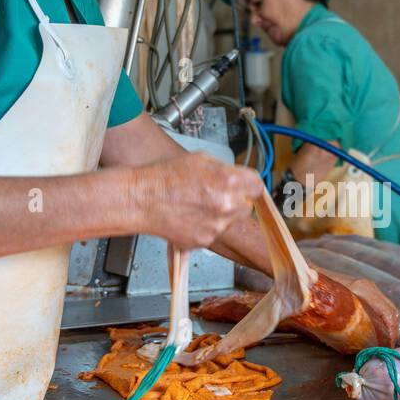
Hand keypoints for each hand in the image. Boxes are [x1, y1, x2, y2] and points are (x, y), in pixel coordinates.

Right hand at [132, 151, 262, 250]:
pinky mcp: (205, 240)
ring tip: (196, 206)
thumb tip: (239, 178)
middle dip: (235, 201)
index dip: (250, 186)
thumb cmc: (165, 177)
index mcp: (229, 181)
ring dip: (220, 215)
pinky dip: (205, 227)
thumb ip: (225, 170)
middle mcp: (227, 205)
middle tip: (215, 196)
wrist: (142, 199)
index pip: (257, 187)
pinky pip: (213, 233)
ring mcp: (216, 225)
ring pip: (230, 222)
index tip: (246, 188)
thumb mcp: (201, 160)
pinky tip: (189, 217)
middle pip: (246, 207)